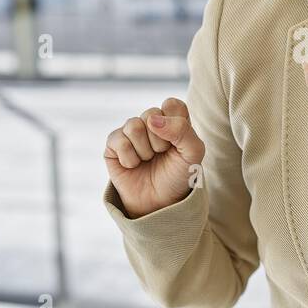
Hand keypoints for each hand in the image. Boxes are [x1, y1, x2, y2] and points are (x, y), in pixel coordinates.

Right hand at [104, 97, 205, 218]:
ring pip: (134, 126)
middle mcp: (151, 122)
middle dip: (160, 141)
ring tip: (148, 160)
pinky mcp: (113, 144)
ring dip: (144, 150)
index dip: (176, 125)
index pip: (172, 104)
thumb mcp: (193, 154)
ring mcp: (131, 132)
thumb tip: (152, 120)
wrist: (159, 202)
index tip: (178, 144)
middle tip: (162, 155)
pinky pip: (118, 140)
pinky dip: (129, 158)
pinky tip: (133, 165)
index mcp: (172, 120)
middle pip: (151, 114)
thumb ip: (182, 130)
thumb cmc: (178, 176)